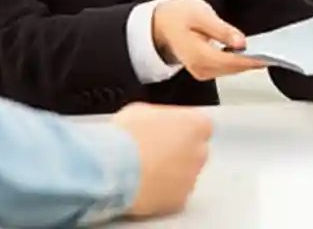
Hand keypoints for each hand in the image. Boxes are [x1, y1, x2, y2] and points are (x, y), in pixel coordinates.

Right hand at [112, 103, 212, 217]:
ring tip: (142, 171)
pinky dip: (160, 192)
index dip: (179, 129)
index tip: (165, 132)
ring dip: (169, 173)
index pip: (198, 126)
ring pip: (183, 175)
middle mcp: (200, 152)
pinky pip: (172, 195)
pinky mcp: (179, 201)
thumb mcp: (141, 111)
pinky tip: (142, 186)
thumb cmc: (126, 135)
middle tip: (152, 152)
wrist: (112, 168)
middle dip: (177, 152)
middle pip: (194, 151)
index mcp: (196, 125)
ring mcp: (191, 179)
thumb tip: (158, 123)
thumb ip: (160, 117)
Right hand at [152, 0, 267, 79]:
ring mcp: (202, 72)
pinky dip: (239, 62)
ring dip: (248, 62)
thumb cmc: (178, 16)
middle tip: (274, 51)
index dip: (252, 59)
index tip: (269, 55)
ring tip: (265, 51)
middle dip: (253, 61)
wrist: (161, 24)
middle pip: (234, 68)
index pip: (231, 61)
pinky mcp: (205, 71)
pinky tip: (249, 53)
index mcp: (198, 55)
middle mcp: (200, 69)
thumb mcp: (200, 15)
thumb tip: (241, 42)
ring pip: (232, 70)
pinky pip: (227, 69)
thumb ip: (221, 30)